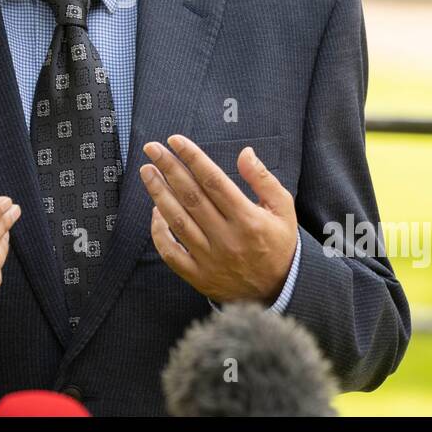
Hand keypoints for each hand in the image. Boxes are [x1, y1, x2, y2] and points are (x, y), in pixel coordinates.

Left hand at [140, 135, 296, 303]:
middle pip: (191, 197)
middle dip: (169, 168)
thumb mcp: (283, 209)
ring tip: (147, 172)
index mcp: (248, 219)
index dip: (192, 158)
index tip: (175, 141)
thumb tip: (245, 152)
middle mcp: (227, 238)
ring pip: (178, 221)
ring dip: (159, 194)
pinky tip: (155, 211)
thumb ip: (263, 179)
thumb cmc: (278, 244)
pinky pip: (171, 253)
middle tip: (152, 149)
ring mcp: (210, 259)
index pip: (213, 181)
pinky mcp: (198, 276)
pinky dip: (159, 232)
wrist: (279, 291)